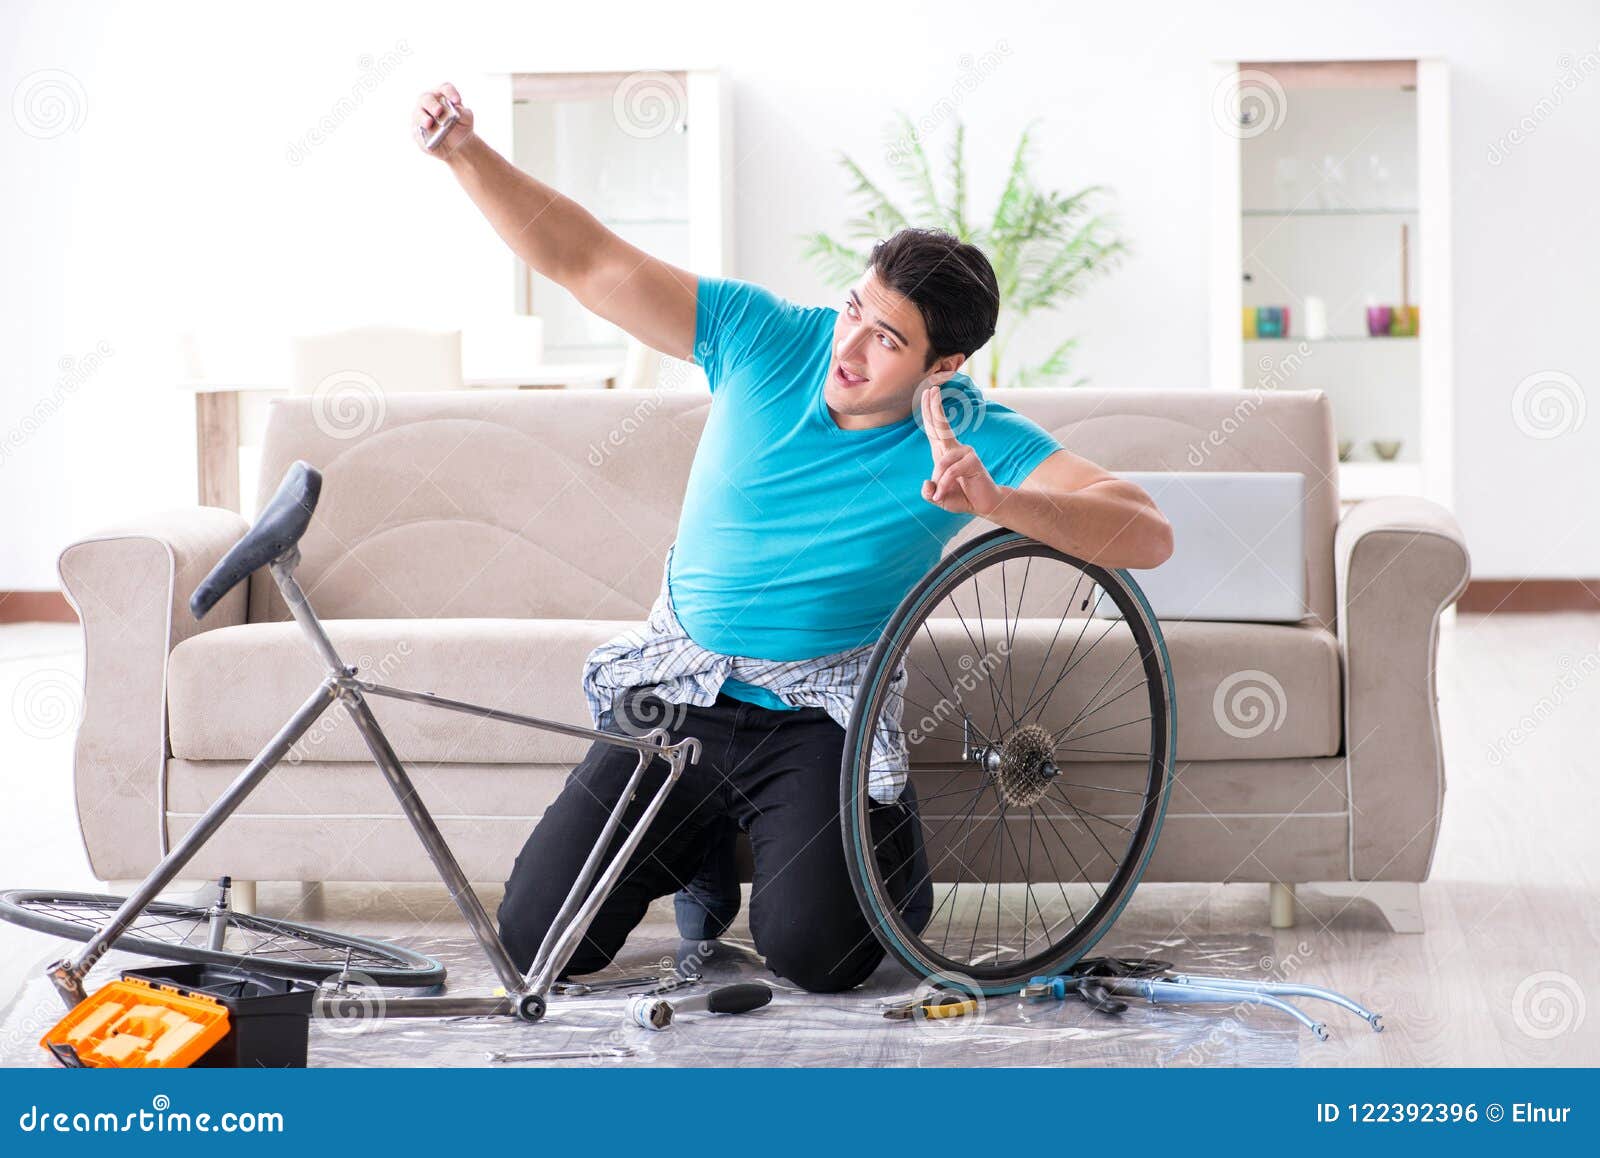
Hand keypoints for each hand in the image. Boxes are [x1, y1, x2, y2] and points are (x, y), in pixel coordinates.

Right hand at [413, 83, 474, 157]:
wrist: (457, 144)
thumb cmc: (461, 126)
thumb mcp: (467, 119)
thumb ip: (464, 113)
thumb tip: (456, 108)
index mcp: (443, 95)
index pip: (445, 88)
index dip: (450, 93)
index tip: (457, 101)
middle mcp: (428, 102)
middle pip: (427, 99)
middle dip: (432, 105)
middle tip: (439, 111)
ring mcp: (420, 116)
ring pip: (418, 114)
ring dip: (423, 118)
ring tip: (429, 123)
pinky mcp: (417, 131)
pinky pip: (416, 132)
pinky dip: (421, 134)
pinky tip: (427, 138)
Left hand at [919, 385, 1006, 516]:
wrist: (984, 505)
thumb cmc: (962, 497)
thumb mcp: (938, 497)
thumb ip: (928, 492)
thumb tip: (927, 484)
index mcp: (944, 452)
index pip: (934, 428)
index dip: (929, 411)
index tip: (927, 393)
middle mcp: (954, 449)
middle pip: (940, 425)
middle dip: (934, 407)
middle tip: (931, 389)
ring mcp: (965, 453)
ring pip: (942, 461)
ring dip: (939, 481)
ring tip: (940, 494)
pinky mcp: (973, 461)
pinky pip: (951, 471)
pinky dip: (945, 484)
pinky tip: (941, 494)